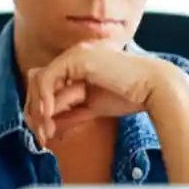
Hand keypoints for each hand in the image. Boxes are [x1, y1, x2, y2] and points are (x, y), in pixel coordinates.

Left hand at [24, 42, 181, 145]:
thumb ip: (72, 112)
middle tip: (42, 135)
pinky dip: (44, 98)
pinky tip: (49, 116)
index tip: (45, 133)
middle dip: (35, 110)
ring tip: (46, 130)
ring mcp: (76, 53)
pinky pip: (48, 78)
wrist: (154, 89)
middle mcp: (75, 54)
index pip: (49, 82)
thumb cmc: (131, 96)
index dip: (42, 108)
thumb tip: (51, 125)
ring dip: (38, 108)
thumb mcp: (92, 107)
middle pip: (38, 79)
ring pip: (39, 79)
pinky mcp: (77, 57)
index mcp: (80, 63)